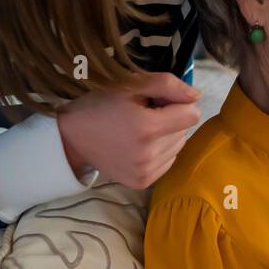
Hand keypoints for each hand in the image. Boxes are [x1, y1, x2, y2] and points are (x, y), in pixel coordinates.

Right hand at [56, 73, 200, 188]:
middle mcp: (149, 154)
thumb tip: (196, 96)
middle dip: (171, 119)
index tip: (159, 101)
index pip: (192, 114)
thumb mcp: (131, 85)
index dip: (178, 103)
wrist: (72, 138)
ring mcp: (146, 171)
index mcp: (147, 127)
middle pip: (185, 130)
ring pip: (178, 146)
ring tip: (140, 130)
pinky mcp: (142, 183)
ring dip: (166, 135)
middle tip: (144, 114)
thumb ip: (167, 85)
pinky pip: (168, 161)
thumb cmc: (101, 105)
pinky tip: (139, 145)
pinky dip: (159, 151)